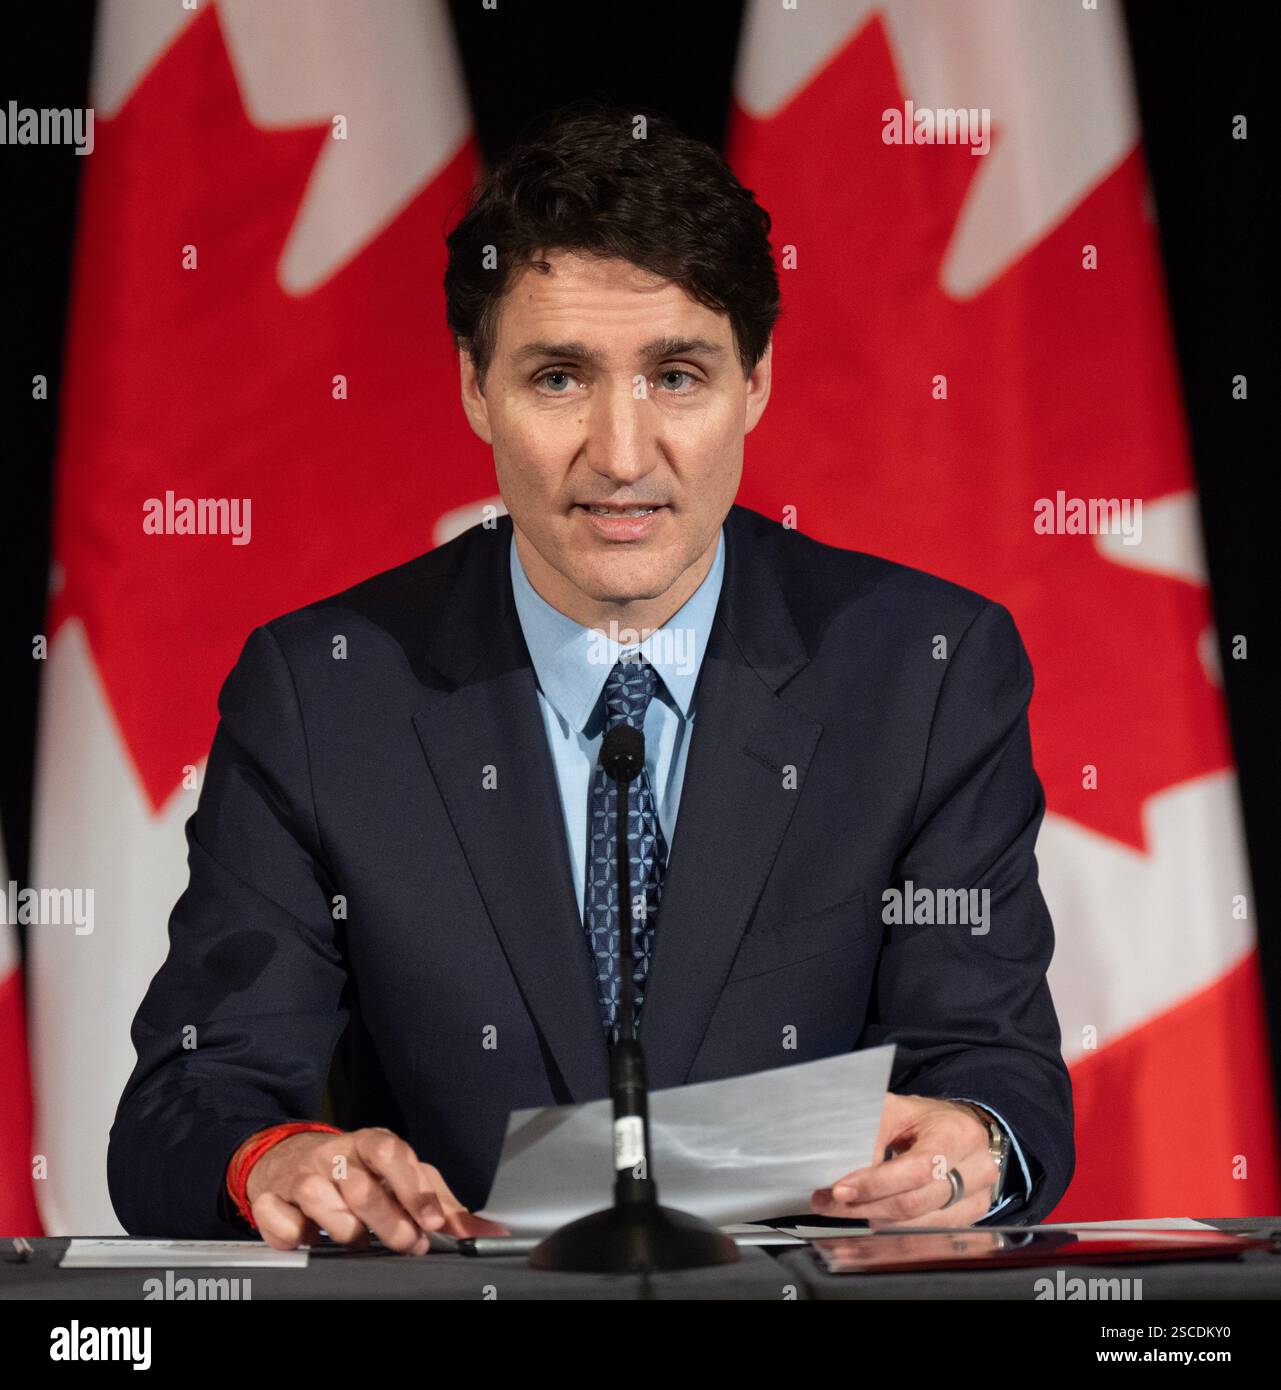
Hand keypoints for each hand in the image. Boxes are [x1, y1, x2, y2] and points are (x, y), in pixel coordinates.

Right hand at [242, 1126, 510, 1252]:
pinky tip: (306, 1239)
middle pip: (362, 1184)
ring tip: (354, 1239)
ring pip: (320, 1199)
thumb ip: (438, 1203)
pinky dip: (293, 1235)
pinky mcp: (270, 1198)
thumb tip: (483, 1232)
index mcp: (371, 1143)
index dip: (413, 1190)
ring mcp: (301, 1174)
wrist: (287, 1160)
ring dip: (343, 1229)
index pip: (394, 1155)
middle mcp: (336, 1154)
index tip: (431, 1223)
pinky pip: (280, 1221)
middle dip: (387, 1221)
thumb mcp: (400, 1178)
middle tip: (405, 1243)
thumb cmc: (357, 1172)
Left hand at [811, 1093, 998, 1227]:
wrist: (959, 1129)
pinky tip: (868, 1223)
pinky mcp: (969, 1218)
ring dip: (874, 1220)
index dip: (876, 1183)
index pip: (917, 1168)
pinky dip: (892, 1233)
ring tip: (842, 1210)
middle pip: (915, 1202)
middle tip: (829, 1204)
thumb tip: (843, 1167)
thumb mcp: (897, 1110)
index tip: (840, 1190)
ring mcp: (978, 1197)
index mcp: (958, 1133)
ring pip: (918, 1224)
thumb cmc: (924, 1119)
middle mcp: (977, 1168)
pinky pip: (926, 1235)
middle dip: (866, 1206)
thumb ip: (873, 1133)